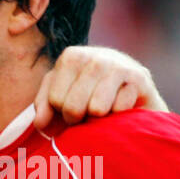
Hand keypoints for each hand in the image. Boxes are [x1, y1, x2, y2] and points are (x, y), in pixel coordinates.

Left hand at [33, 45, 167, 129]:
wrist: (134, 96)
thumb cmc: (89, 97)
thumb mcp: (60, 98)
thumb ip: (44, 107)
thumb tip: (39, 123)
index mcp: (71, 57)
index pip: (55, 100)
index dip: (61, 113)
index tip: (71, 107)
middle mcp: (96, 56)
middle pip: (73, 107)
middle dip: (78, 119)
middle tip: (87, 112)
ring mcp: (119, 65)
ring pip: (96, 109)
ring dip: (99, 118)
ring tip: (104, 110)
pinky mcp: (140, 78)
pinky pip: (119, 110)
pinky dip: (119, 116)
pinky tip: (122, 106)